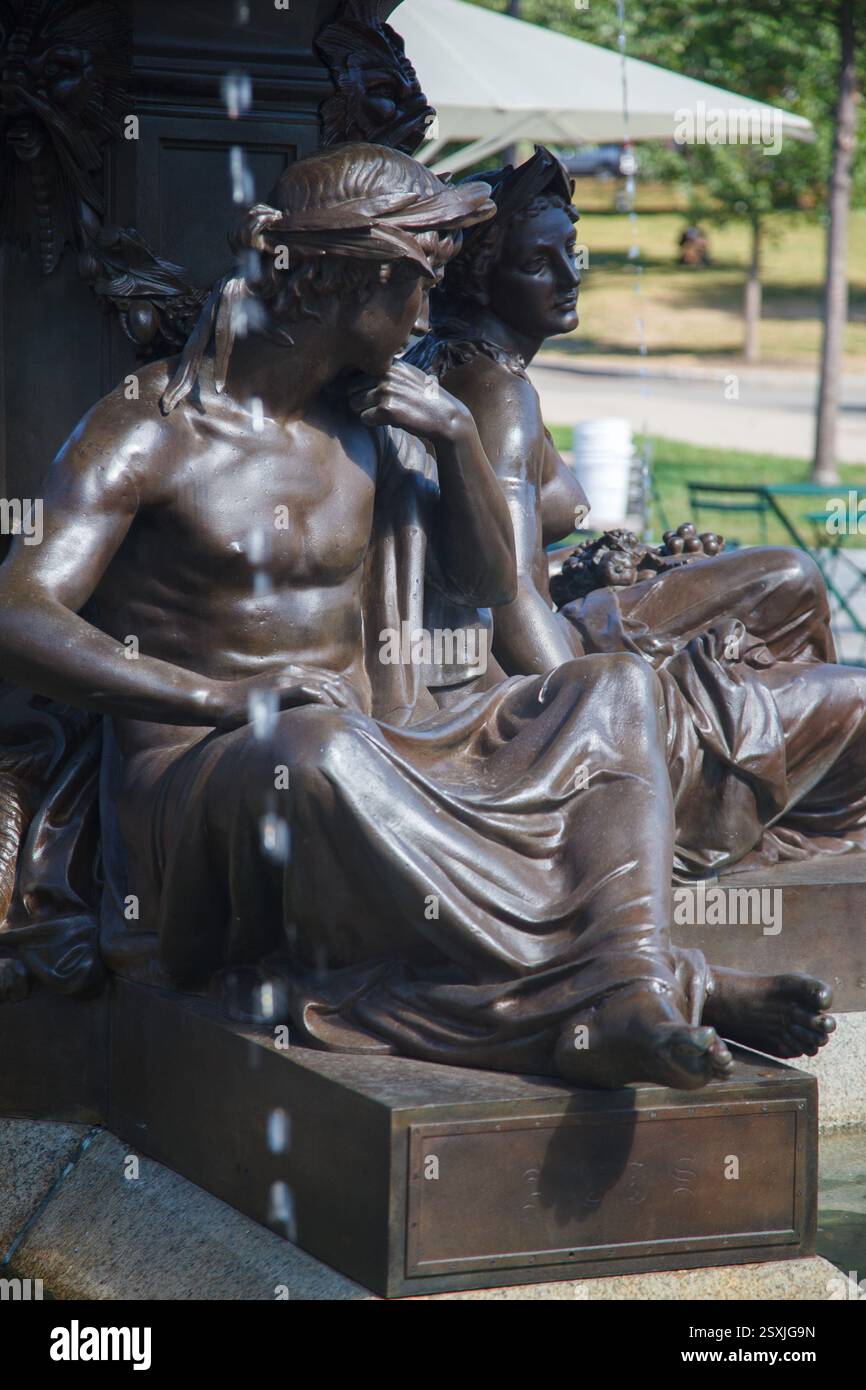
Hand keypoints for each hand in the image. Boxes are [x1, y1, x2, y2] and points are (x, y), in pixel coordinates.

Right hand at [211, 666, 362, 730]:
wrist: (217, 701)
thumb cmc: (241, 708)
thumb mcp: (272, 703)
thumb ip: (290, 705)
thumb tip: (308, 721)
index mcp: (295, 673)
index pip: (333, 680)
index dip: (349, 697)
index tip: (359, 715)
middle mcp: (294, 671)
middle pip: (336, 682)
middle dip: (352, 701)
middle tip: (363, 721)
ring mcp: (287, 677)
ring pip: (328, 685)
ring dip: (344, 703)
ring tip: (355, 722)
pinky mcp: (279, 687)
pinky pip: (311, 691)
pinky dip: (327, 703)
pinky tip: (336, 717)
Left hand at [347, 362, 472, 444]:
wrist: (446, 418)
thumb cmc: (425, 399)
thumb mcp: (409, 376)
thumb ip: (388, 372)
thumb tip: (358, 374)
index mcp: (390, 364)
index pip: (355, 371)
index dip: (358, 386)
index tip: (367, 395)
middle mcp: (387, 374)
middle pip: (350, 388)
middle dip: (359, 400)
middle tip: (375, 408)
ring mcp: (387, 391)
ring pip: (354, 403)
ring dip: (365, 412)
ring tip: (382, 414)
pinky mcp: (387, 410)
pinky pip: (364, 418)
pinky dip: (372, 423)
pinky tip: (388, 422)